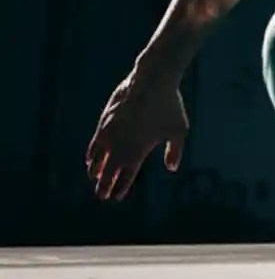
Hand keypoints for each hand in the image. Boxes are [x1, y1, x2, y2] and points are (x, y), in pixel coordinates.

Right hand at [85, 71, 188, 200]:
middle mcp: (121, 144)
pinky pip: (95, 142)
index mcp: (138, 150)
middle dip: (104, 184)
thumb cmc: (169, 106)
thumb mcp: (179, 130)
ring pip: (98, 158)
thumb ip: (174, 151)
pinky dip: (92, 153)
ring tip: (95, 178)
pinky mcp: (104, 121)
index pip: (126, 176)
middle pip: (109, 171)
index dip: (120, 188)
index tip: (116, 197)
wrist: (152, 81)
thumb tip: (172, 169)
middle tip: (101, 196)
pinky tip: (91, 159)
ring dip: (96, 170)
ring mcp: (110, 133)